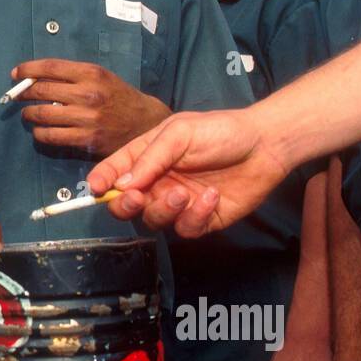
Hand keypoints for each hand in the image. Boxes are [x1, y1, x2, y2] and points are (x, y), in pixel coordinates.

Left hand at [10, 59, 171, 156]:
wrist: (144, 122)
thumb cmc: (118, 96)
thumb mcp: (100, 77)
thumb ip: (72, 76)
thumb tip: (35, 77)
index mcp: (91, 73)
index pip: (49, 67)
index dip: (27, 70)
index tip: (15, 74)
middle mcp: (88, 93)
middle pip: (41, 90)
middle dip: (23, 93)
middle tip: (17, 96)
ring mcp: (86, 118)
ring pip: (42, 114)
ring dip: (28, 114)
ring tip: (28, 114)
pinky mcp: (86, 139)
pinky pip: (50, 136)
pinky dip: (39, 133)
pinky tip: (40, 131)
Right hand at [87, 108, 289, 237]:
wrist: (265, 146)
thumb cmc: (220, 131)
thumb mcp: (180, 133)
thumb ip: (149, 158)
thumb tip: (121, 184)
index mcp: (147, 157)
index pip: (114, 172)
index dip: (100, 181)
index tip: (95, 189)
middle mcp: (157, 183)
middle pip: (125, 205)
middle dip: (125, 205)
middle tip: (137, 198)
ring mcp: (178, 203)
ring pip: (153, 221)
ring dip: (164, 210)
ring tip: (184, 193)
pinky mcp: (201, 220)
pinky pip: (185, 230)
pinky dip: (196, 216)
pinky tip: (212, 196)